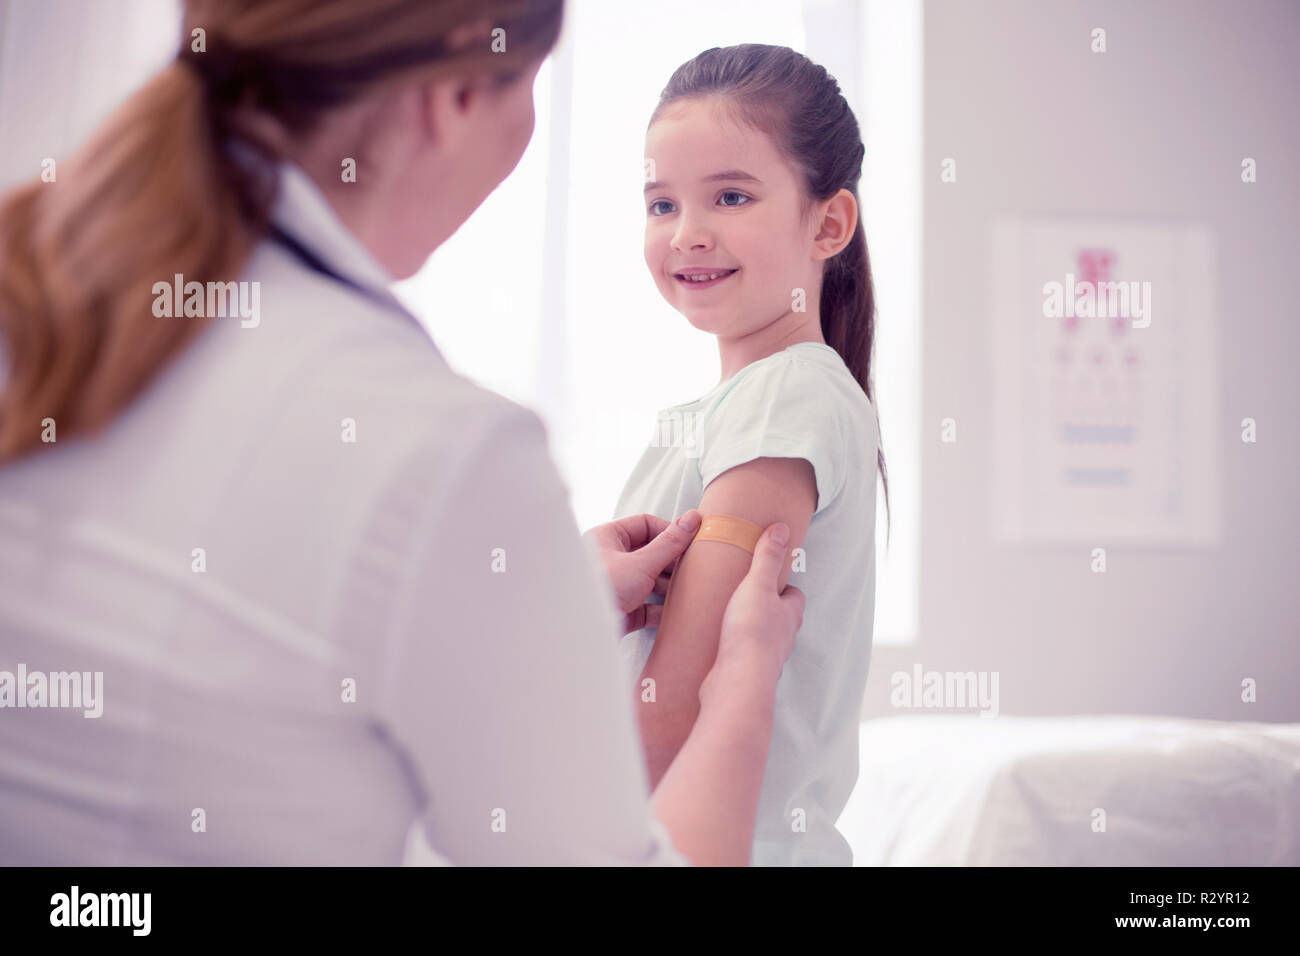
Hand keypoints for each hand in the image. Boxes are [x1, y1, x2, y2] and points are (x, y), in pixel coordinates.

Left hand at [583, 511, 702, 634]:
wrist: (584, 632)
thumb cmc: (602, 590)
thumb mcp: (642, 563)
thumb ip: (669, 543)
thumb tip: (692, 519)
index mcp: (608, 538)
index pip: (645, 525)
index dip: (669, 532)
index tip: (690, 541)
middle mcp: (610, 560)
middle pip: (650, 554)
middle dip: (672, 563)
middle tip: (693, 567)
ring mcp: (616, 586)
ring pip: (649, 581)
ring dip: (669, 587)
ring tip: (688, 590)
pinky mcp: (621, 610)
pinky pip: (646, 606)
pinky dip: (661, 609)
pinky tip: (674, 612)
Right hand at [702, 523, 804, 706]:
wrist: (738, 682)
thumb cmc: (752, 633)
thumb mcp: (758, 585)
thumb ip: (767, 558)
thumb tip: (781, 530)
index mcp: (790, 614)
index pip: (794, 595)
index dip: (783, 584)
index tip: (767, 574)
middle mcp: (783, 637)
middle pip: (779, 616)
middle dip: (765, 606)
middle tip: (745, 593)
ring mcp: (765, 656)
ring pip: (761, 636)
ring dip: (749, 627)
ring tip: (728, 615)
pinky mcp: (745, 669)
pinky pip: (742, 653)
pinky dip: (734, 645)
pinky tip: (717, 640)